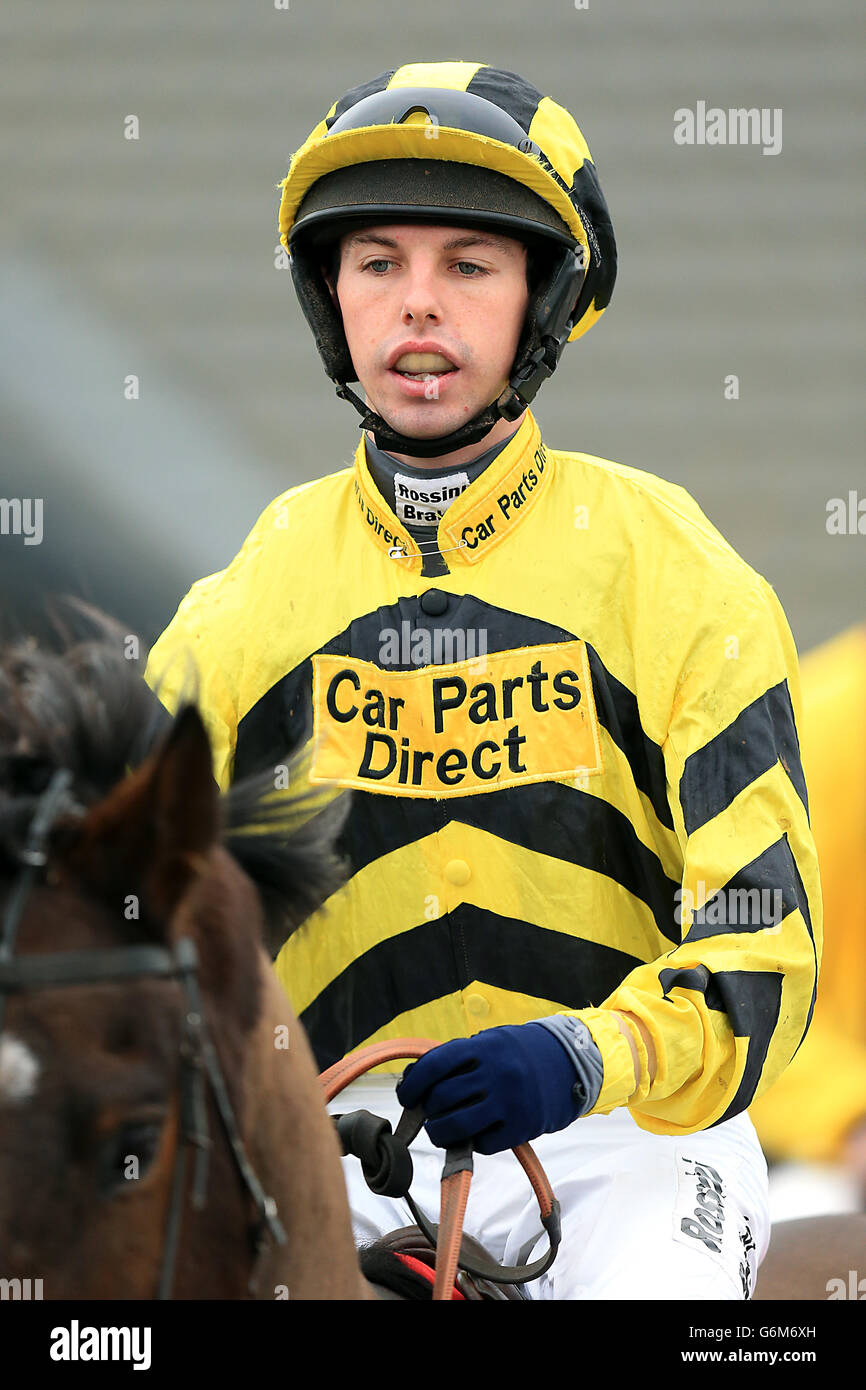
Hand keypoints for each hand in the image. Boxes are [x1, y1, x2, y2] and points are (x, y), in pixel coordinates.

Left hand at [395, 1021, 592, 1154]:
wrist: (565, 1065)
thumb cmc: (514, 1055)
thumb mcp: (487, 1045)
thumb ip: (455, 1060)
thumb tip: (413, 1084)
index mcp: (484, 1047)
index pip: (435, 1065)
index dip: (414, 1083)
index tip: (406, 1096)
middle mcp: (497, 1073)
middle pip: (442, 1098)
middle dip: (428, 1110)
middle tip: (431, 1113)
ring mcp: (510, 1102)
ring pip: (456, 1126)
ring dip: (440, 1132)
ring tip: (441, 1129)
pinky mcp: (521, 1128)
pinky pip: (482, 1144)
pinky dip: (470, 1143)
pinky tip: (473, 1134)